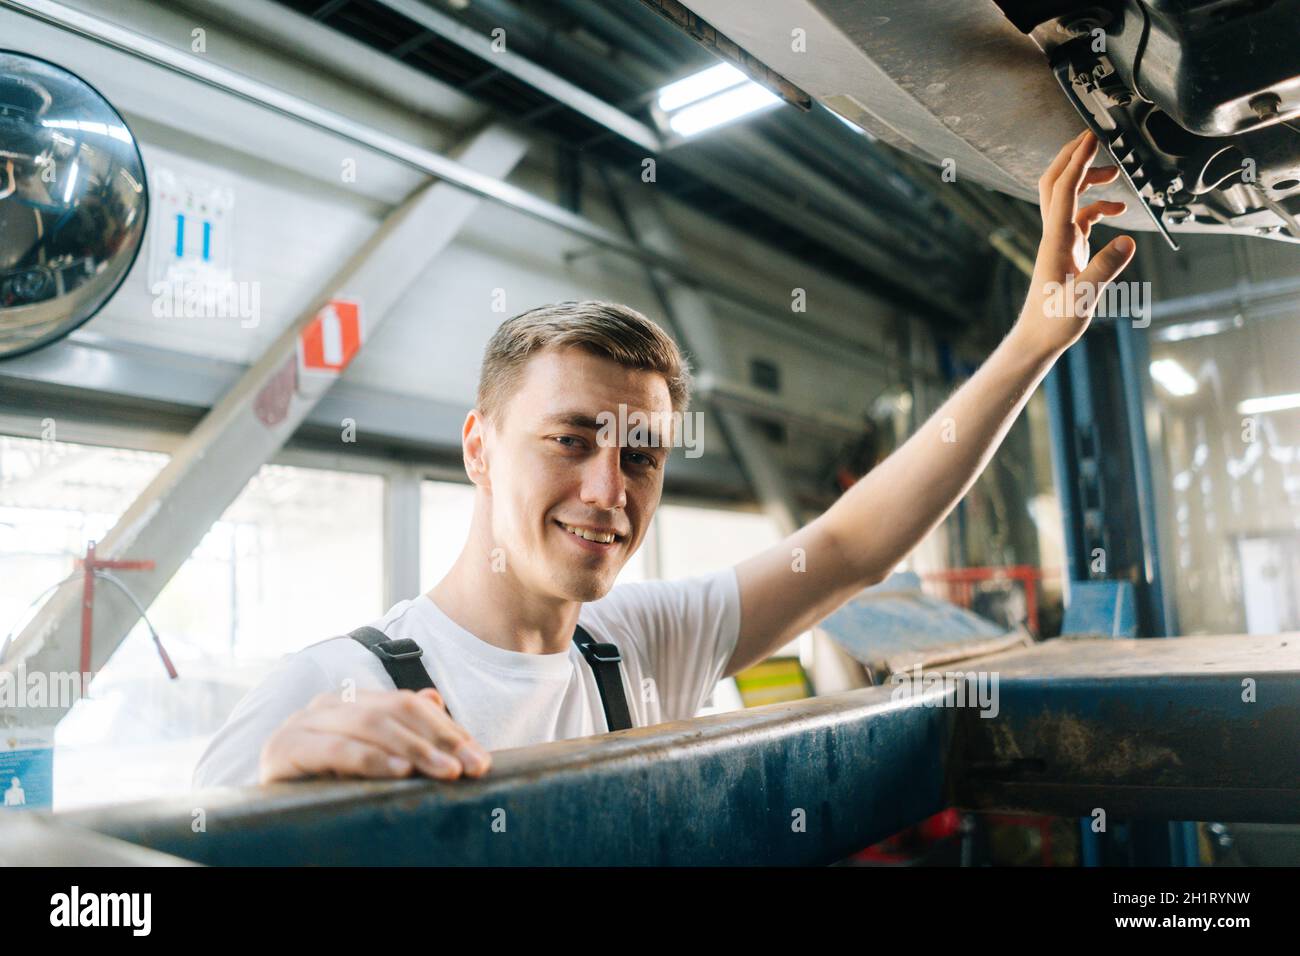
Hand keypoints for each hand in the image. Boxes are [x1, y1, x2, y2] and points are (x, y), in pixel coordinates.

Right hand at [259, 687, 491, 782]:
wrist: (268, 819)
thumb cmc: (328, 790)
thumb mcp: (375, 763)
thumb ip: (403, 732)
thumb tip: (433, 698)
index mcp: (350, 703)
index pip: (408, 705)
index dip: (448, 729)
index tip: (480, 759)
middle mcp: (326, 706)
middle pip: (394, 711)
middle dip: (439, 740)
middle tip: (470, 768)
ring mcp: (302, 723)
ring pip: (370, 725)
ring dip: (414, 749)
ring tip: (444, 772)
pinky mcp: (283, 749)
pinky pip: (335, 749)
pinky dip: (371, 759)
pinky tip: (399, 772)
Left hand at [1016, 130, 1135, 356]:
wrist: (1037, 338)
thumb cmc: (1055, 322)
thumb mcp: (1083, 299)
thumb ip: (1105, 269)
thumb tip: (1128, 241)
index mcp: (1057, 241)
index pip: (1065, 190)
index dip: (1078, 162)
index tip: (1090, 138)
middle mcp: (1054, 235)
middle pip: (1055, 183)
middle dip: (1073, 157)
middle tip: (1095, 138)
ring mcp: (1059, 241)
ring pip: (1068, 197)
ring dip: (1088, 179)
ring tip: (1116, 172)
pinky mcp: (1067, 251)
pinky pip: (1081, 218)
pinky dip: (1098, 207)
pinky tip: (1118, 210)